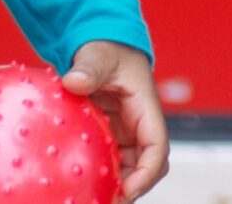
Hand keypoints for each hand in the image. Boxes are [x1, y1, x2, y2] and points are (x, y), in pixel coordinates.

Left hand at [61, 40, 169, 199]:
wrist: (101, 45)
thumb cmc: (107, 48)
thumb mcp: (98, 55)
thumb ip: (88, 68)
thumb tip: (74, 82)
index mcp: (145, 108)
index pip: (156, 148)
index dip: (146, 174)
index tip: (127, 191)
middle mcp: (140, 125)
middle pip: (146, 166)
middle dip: (132, 188)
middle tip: (106, 202)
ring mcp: (126, 132)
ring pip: (130, 168)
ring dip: (118, 185)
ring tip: (93, 198)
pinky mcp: (111, 135)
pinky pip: (112, 161)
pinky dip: (103, 175)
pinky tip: (83, 184)